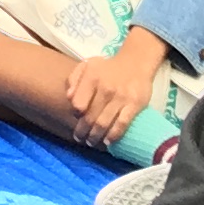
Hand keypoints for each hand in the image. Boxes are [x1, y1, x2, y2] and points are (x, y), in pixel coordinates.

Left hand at [64, 26, 169, 147]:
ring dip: (95, 136)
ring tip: (91, 142)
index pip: (78, 103)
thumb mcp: (87, 65)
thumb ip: (74, 79)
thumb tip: (68, 97)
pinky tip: (108, 141)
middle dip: (83, 131)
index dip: (76, 113)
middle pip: (90, 116)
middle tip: (80, 138)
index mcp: (92, 77)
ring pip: (104, 123)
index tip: (76, 119)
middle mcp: (105, 88)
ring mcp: (121, 97)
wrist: (136, 62)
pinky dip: (113, 135)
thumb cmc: (108, 67)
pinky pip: (122, 124)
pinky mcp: (135, 105)